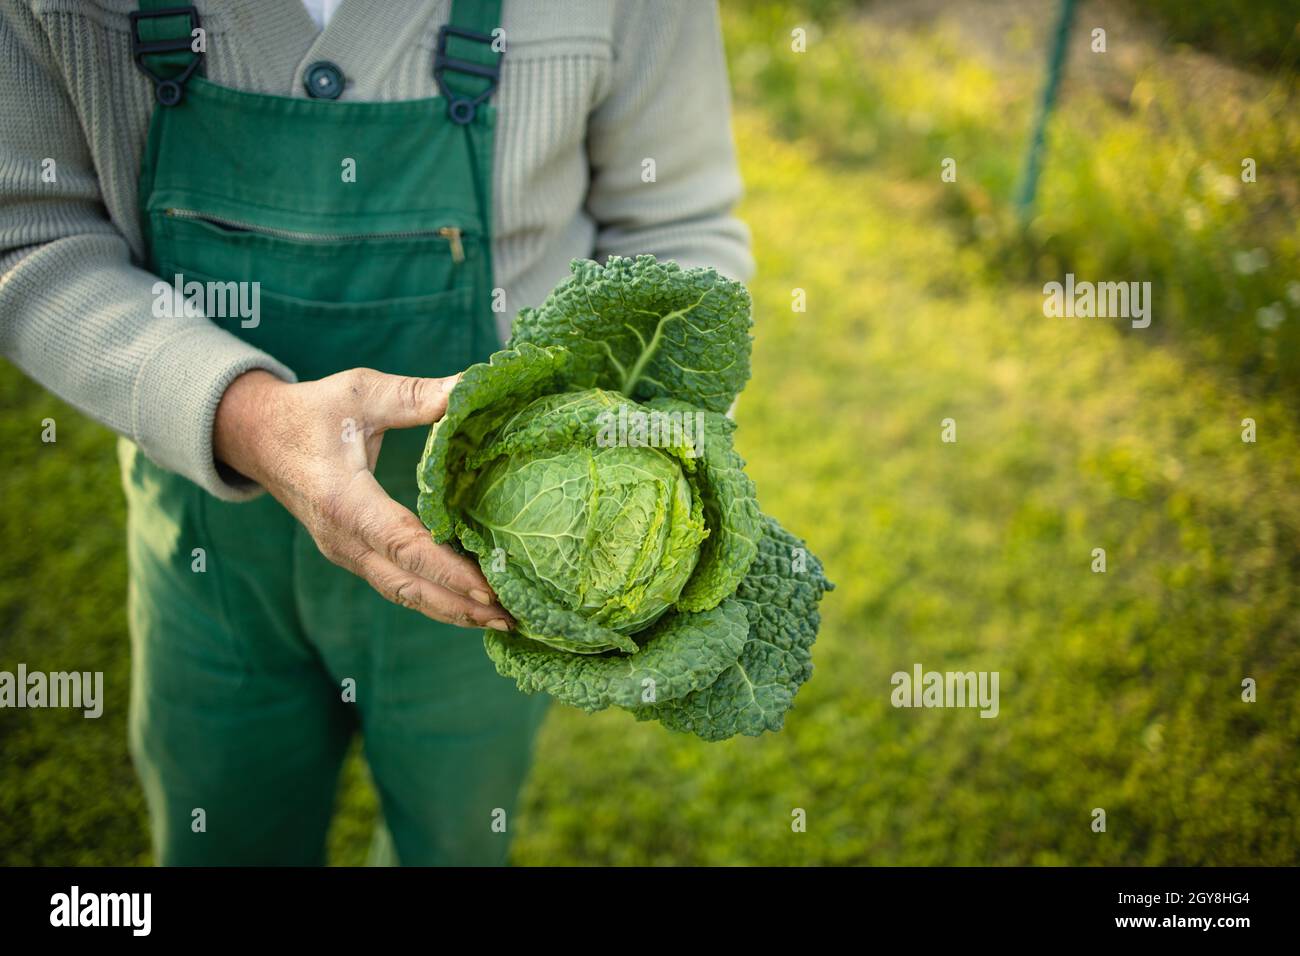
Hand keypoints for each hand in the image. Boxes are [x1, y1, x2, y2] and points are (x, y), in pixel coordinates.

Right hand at [213, 367, 512, 630]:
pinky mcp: (351, 555)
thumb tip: (470, 388)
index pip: (403, 546)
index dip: (448, 571)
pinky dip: (433, 598)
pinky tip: (470, 605)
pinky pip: (396, 584)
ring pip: (402, 594)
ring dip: (450, 611)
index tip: (490, 588)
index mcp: (343, 501)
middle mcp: (341, 538)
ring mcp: (344, 552)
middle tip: (512, 618)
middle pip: (407, 586)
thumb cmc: (308, 412)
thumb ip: (414, 395)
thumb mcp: (360, 392)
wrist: (254, 436)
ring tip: (501, 621)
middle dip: (461, 606)